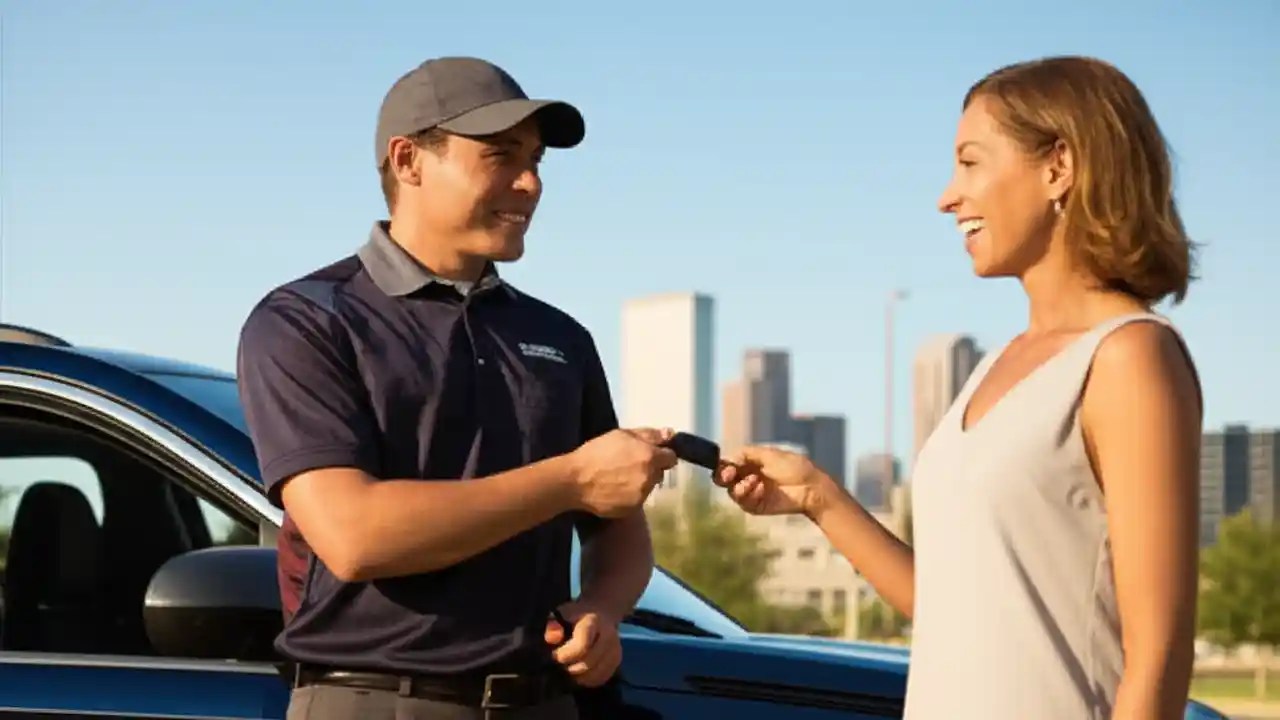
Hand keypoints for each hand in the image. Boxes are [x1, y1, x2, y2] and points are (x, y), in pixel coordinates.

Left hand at [544, 600, 621, 687]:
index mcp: (592, 622)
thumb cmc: (575, 615)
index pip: (582, 646)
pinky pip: (600, 679)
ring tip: (569, 666)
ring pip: (594, 675)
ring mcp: (615, 649)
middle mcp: (608, 636)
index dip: (566, 655)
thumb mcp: (561, 614)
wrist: (601, 612)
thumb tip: (551, 639)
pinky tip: (579, 671)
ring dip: (578, 676)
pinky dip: (587, 680)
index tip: (555, 655)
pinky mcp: (617, 661)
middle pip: (588, 663)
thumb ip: (553, 626)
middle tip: (561, 663)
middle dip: (570, 667)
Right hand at [569, 428, 677, 517]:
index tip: (649, 455)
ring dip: (640, 483)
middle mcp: (650, 477)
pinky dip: (630, 496)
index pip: (671, 458)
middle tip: (629, 466)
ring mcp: (642, 495)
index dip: (661, 455)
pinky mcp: (632, 509)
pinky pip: (638, 500)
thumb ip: (649, 435)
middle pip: (659, 473)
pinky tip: (614, 490)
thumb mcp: (621, 435)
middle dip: (650, 469)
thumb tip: (670, 433)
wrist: (575, 480)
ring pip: (649, 487)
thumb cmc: (596, 452)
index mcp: (650, 456)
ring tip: (619, 479)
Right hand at [713, 444, 831, 516]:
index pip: (727, 465)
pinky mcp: (757, 507)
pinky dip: (750, 495)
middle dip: (724, 477)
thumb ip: (747, 454)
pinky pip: (744, 503)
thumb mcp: (770, 454)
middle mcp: (748, 477)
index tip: (728, 465)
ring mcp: (752, 493)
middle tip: (731, 475)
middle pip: (724, 480)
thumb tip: (729, 457)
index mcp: (750, 463)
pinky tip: (760, 489)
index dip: (723, 465)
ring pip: (732, 492)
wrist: (810, 487)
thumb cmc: (794, 467)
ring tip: (755, 481)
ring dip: (740, 486)